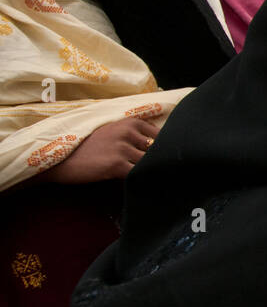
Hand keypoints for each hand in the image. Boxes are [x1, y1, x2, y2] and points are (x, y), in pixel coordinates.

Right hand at [44, 116, 159, 183]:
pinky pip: (138, 174)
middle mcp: (128, 132)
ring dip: (150, 172)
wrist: (61, 159)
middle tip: (162, 172)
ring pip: (149, 163)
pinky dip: (141, 180)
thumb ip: (134, 135)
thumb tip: (158, 146)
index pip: (161, 135)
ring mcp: (123, 148)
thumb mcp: (112, 132)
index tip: (165, 158)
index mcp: (130, 122)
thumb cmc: (88, 147)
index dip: (164, 148)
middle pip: (158, 150)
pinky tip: (139, 184)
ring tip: (150, 179)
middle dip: (160, 161)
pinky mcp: (117, 165)